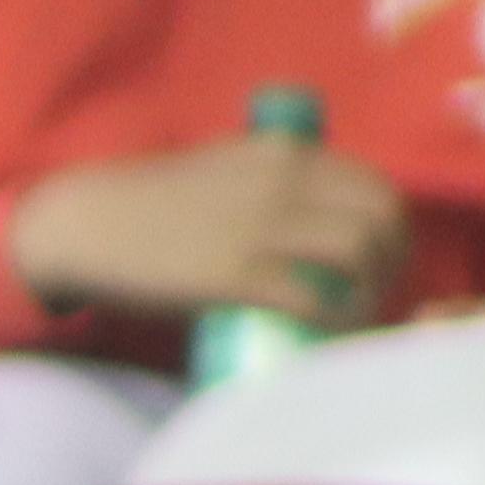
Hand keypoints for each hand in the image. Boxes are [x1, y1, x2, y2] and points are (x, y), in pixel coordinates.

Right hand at [6, 134, 409, 328]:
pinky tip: (331, 330)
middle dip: (394, 259)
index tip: (378, 257)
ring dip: (372, 290)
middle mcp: (282, 183)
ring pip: (361, 253)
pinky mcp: (240, 275)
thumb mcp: (224, 167)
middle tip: (374, 288)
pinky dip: (338, 320)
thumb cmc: (153, 201)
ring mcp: (262, 228)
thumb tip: (318, 203)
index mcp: (282, 153)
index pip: (374, 184)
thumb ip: (271, 176)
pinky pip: (318, 299)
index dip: (390, 227)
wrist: (91, 224)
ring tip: (354, 312)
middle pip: (382, 217)